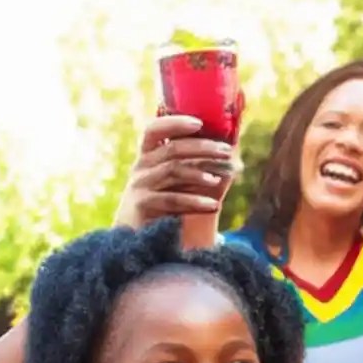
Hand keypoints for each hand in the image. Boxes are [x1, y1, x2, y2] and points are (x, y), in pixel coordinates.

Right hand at [113, 116, 236, 227]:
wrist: (134, 238)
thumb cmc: (160, 205)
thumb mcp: (173, 182)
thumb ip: (190, 164)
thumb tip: (228, 150)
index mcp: (147, 156)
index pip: (154, 130)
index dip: (175, 123)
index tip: (200, 123)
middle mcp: (141, 167)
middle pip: (172, 149)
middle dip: (202, 148)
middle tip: (226, 151)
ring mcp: (140, 185)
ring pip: (173, 170)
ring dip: (200, 174)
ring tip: (219, 181)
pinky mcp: (143, 205)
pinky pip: (173, 199)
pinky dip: (195, 202)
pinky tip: (214, 206)